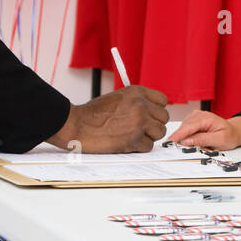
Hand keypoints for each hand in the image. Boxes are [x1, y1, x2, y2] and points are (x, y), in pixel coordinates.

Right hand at [46, 85, 168, 152]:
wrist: (76, 125)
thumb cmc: (92, 114)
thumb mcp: (118, 98)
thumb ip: (136, 102)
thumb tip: (152, 111)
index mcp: (137, 92)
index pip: (162, 101)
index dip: (156, 110)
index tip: (151, 116)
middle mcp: (140, 105)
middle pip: (163, 118)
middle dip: (154, 124)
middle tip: (141, 128)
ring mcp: (139, 122)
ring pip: (159, 132)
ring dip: (149, 137)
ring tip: (134, 136)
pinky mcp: (134, 139)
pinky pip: (148, 146)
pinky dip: (139, 148)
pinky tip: (127, 143)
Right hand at [167, 112, 240, 149]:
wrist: (234, 132)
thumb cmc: (230, 135)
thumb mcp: (220, 140)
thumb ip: (203, 140)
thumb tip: (187, 141)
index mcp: (206, 118)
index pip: (188, 127)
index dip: (177, 135)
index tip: (168, 143)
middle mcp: (198, 115)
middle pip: (183, 129)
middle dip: (184, 141)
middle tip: (194, 150)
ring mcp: (194, 118)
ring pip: (183, 131)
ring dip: (187, 141)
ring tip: (202, 145)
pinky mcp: (192, 122)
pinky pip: (185, 132)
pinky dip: (188, 139)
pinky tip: (197, 141)